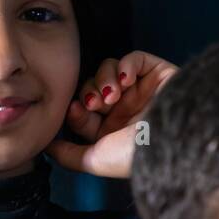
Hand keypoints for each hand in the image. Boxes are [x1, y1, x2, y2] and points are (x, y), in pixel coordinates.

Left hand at [46, 50, 177, 178]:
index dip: (76, 107)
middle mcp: (127, 110)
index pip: (84, 110)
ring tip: (112, 95)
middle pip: (94, 86)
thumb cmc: (134, 156)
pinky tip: (126, 81)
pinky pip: (136, 58)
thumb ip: (68, 154)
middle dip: (89, 92)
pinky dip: (126, 65)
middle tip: (95, 103)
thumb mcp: (94, 160)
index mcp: (113, 131)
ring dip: (105, 80)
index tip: (76, 110)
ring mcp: (143, 91)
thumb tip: (45, 146)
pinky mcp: (159, 74)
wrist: (173, 141)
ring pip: (110, 70)